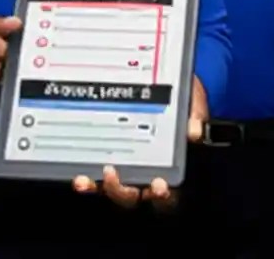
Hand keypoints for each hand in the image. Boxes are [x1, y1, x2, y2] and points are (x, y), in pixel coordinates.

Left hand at [72, 76, 208, 209]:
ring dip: (96, 188)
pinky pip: (94, 175)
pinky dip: (86, 179)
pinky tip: (78, 175)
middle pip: (132, 197)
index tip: (159, 185)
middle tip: (112, 174)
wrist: (162, 76)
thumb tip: (193, 131)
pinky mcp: (103, 156)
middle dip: (121, 191)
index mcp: (171, 168)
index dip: (163, 195)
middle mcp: (145, 174)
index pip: (168, 194)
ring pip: (109, 190)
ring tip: (85, 180)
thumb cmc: (180, 95)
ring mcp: (123, 167)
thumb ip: (194, 115)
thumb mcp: (191, 100)